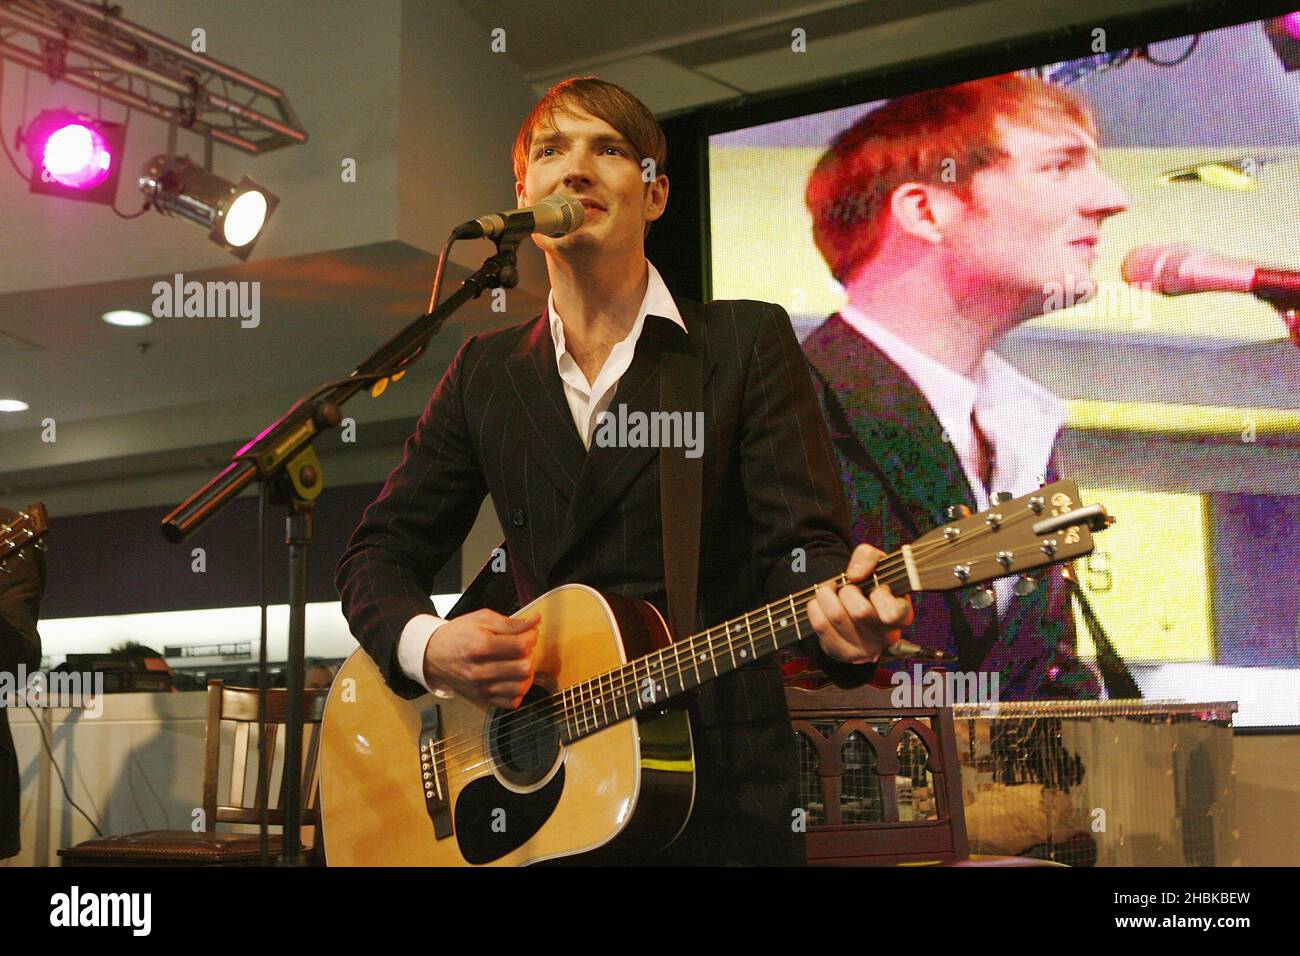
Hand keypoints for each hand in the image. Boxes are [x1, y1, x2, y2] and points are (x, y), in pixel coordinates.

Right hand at [421, 609, 539, 708]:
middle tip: (522, 648)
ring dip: (526, 674)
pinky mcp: (483, 699)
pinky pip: (512, 702)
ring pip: (521, 687)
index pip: (521, 646)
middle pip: (524, 668)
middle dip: (529, 655)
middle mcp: (481, 671)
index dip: (531, 637)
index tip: (529, 633)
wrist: (433, 655)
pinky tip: (512, 678)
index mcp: (481, 646)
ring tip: (518, 662)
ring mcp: (482, 688)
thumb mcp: (482, 619)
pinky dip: (517, 690)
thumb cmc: (458, 634)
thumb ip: (510, 622)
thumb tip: (536, 621)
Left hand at [807, 544, 913, 663]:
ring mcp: (865, 649)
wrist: (856, 609)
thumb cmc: (871, 585)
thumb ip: (868, 557)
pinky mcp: (842, 653)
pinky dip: (815, 608)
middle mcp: (886, 637)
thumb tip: (854, 575)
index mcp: (902, 616)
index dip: (879, 594)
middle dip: (847, 591)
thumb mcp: (876, 564)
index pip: (893, 612)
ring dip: (826, 596)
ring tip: (827, 590)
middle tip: (846, 587)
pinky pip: (821, 626)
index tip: (874, 588)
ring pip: (837, 617)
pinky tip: (820, 603)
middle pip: (860, 612)